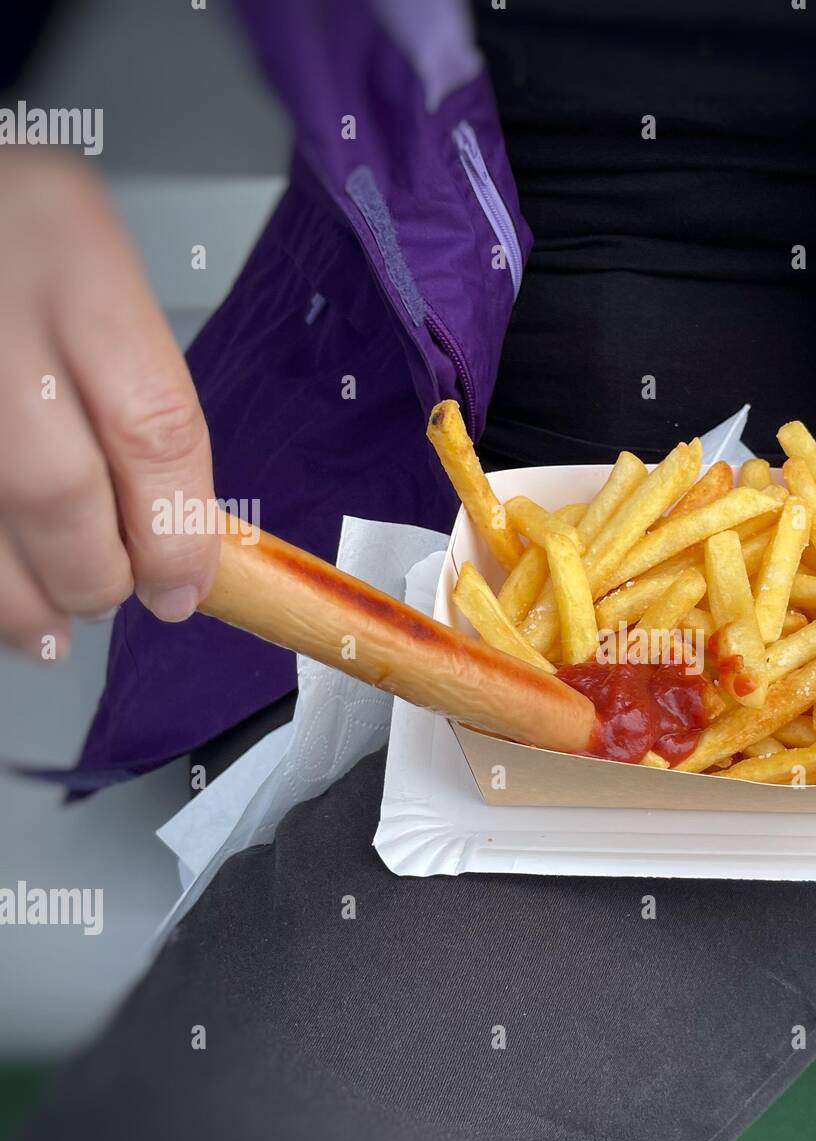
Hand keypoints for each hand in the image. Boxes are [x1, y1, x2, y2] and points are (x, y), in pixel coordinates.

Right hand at [0, 151, 216, 658]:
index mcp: (76, 259)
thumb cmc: (13, 222)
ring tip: (47, 628)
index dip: (176, 532)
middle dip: (92, 573)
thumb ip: (136, 394)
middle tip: (110, 595)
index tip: (184, 584)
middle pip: (52, 488)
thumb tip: (175, 534)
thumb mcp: (97, 264)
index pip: (153, 428)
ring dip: (17, 594)